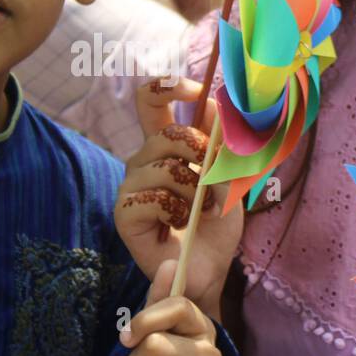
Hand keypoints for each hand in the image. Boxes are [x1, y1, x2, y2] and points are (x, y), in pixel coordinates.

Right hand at [113, 76, 243, 321]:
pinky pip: (152, 197)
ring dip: (197, 192)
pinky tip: (178, 226)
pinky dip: (177, 212)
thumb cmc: (215, 225)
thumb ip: (223, 140)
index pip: (150, 100)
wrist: (209, 268)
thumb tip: (217, 102)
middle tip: (217, 184)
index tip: (194, 90)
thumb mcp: (230, 176)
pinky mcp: (125, 214)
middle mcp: (142, 160)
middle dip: (203, 156)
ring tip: (202, 212)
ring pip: (166, 168)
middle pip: (169, 134)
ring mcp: (130, 186)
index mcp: (163, 145)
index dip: (168, 87)